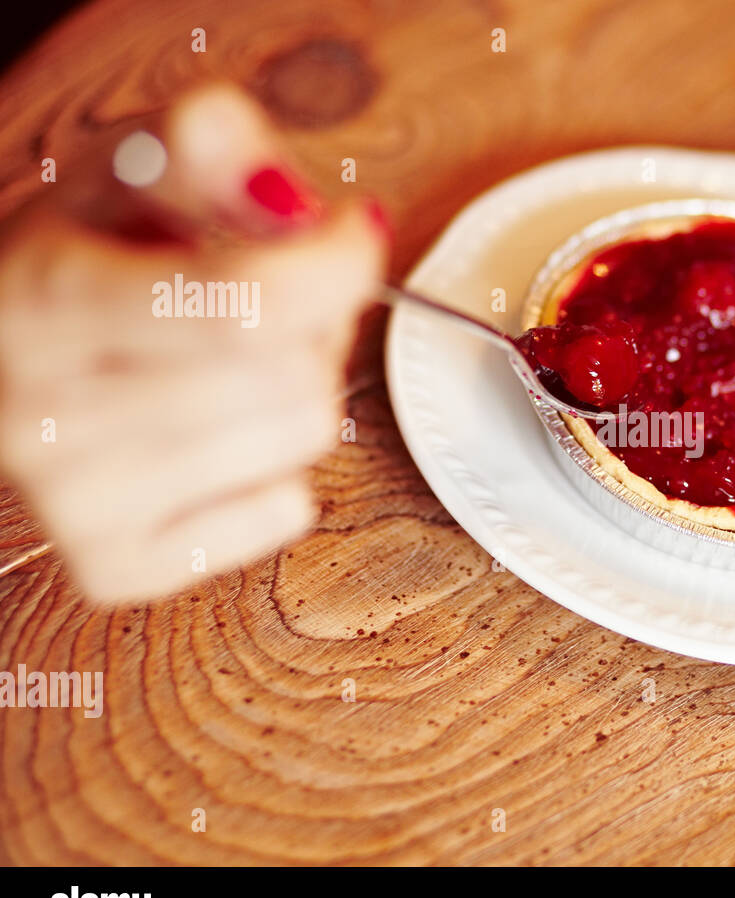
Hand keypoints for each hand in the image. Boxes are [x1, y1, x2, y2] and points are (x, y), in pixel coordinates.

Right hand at [0, 85, 386, 602]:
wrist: (0, 358)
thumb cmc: (86, 261)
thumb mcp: (127, 172)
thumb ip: (208, 147)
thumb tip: (288, 200)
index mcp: (48, 296)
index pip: (245, 304)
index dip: (335, 263)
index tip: (352, 231)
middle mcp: (46, 412)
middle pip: (290, 376)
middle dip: (318, 324)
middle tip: (281, 303)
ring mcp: (77, 504)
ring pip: (300, 441)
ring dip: (307, 391)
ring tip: (251, 364)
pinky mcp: (117, 567)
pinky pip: (284, 513)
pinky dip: (280, 472)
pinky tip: (224, 438)